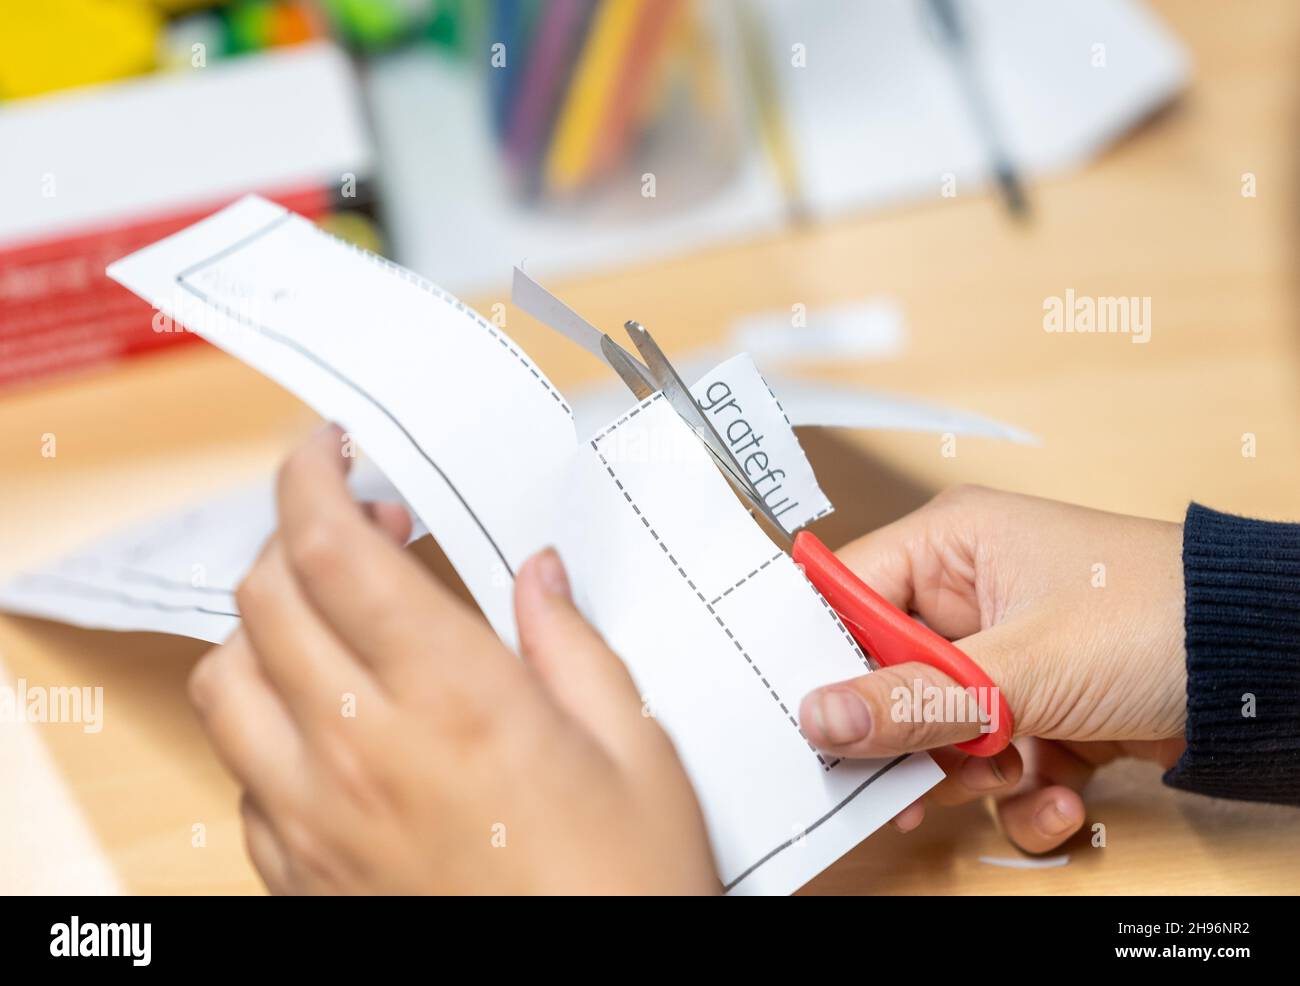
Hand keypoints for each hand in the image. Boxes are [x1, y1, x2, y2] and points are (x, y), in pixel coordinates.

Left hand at [189, 425, 716, 893]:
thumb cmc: (623, 887)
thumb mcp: (635, 749)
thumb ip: (574, 646)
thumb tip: (538, 576)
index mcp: (455, 699)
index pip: (329, 552)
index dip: (310, 479)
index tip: (327, 452)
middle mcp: (363, 750)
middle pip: (263, 598)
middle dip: (295, 534)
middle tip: (361, 528)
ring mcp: (318, 819)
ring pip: (222, 681)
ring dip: (261, 626)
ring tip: (327, 619)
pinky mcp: (302, 874)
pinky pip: (239, 773)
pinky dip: (263, 721)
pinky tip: (327, 724)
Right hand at [798, 485, 1187, 852]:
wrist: (1271, 669)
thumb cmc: (1159, 620)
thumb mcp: (1022, 667)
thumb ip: (916, 698)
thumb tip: (820, 718)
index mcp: (955, 546)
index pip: (849, 594)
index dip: (823, 656)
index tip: (808, 717)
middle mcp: (973, 595)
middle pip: (890, 675)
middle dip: (910, 736)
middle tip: (909, 781)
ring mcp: (1009, 655)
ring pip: (940, 730)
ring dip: (971, 772)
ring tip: (1012, 778)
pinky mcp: (1042, 707)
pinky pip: (995, 760)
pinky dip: (1022, 793)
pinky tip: (1062, 799)